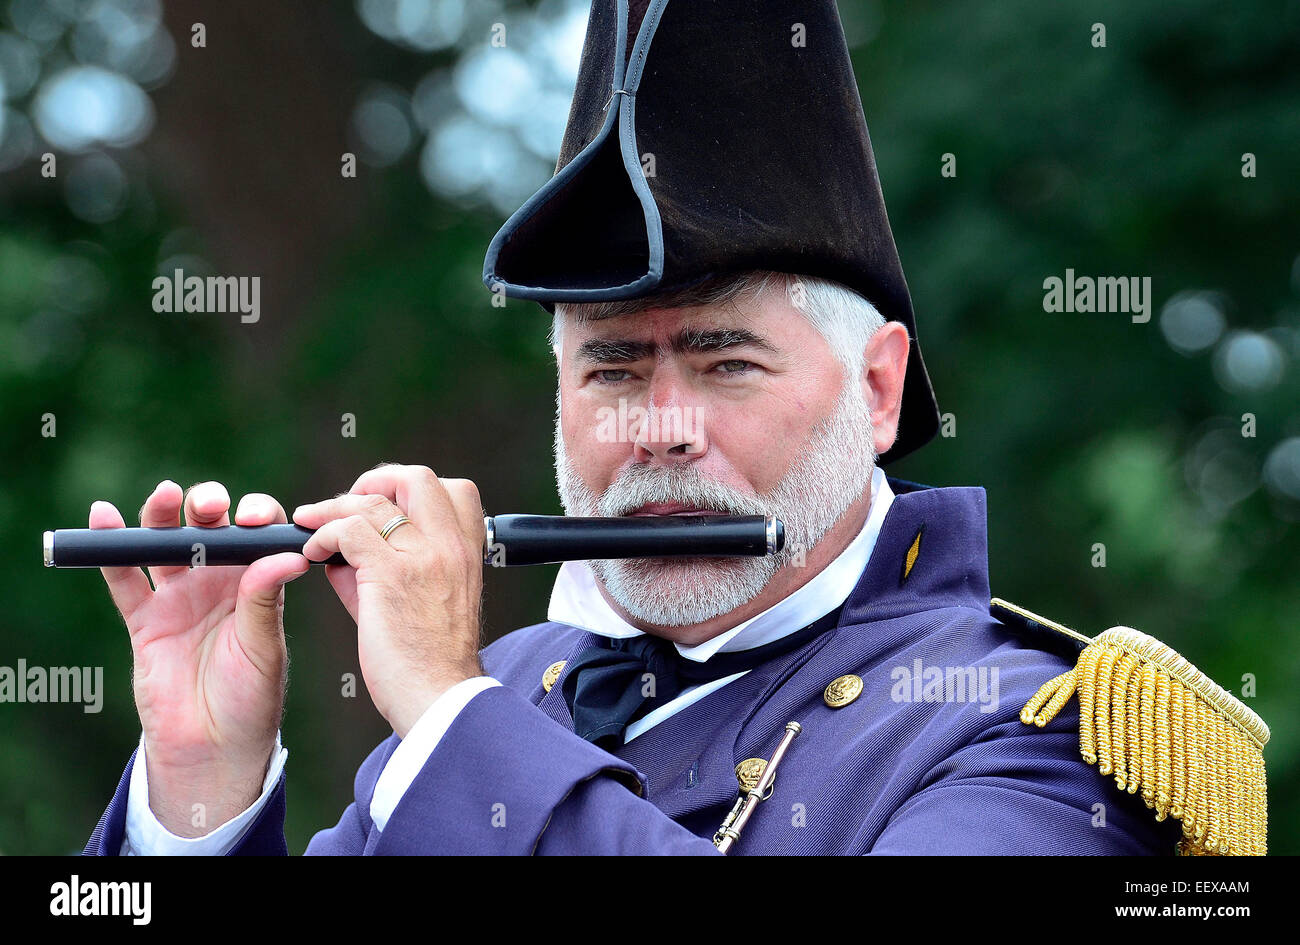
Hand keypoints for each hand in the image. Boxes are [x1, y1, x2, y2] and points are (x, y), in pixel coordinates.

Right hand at [92, 480, 308, 836]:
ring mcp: (180, 596)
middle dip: (208, 505)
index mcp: (258, 582)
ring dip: (162, 515)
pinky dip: (111, 549)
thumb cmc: (252, 699)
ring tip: (165, 496)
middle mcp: (220, 581)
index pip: (259, 533)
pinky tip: (103, 518)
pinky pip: (124, 578)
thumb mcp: (264, 649)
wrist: (212, 747)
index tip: (253, 518)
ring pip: (166, 543)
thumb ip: (265, 602)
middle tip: (208, 504)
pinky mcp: (145, 619)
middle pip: (210, 527)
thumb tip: (289, 556)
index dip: (257, 516)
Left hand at [293, 464, 484, 737]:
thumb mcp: (425, 605)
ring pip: (373, 500)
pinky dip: (323, 535)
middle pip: (416, 478)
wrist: (442, 700)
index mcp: (467, 553)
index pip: (455, 489)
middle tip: (348, 508)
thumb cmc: (432, 665)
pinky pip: (348, 531)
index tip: (384, 509)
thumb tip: (343, 552)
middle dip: (375, 481)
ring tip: (312, 529)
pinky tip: (312, 554)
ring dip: (333, 509)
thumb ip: (390, 570)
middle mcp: (450, 546)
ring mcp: (422, 558)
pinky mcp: (390, 577)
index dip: (412, 490)